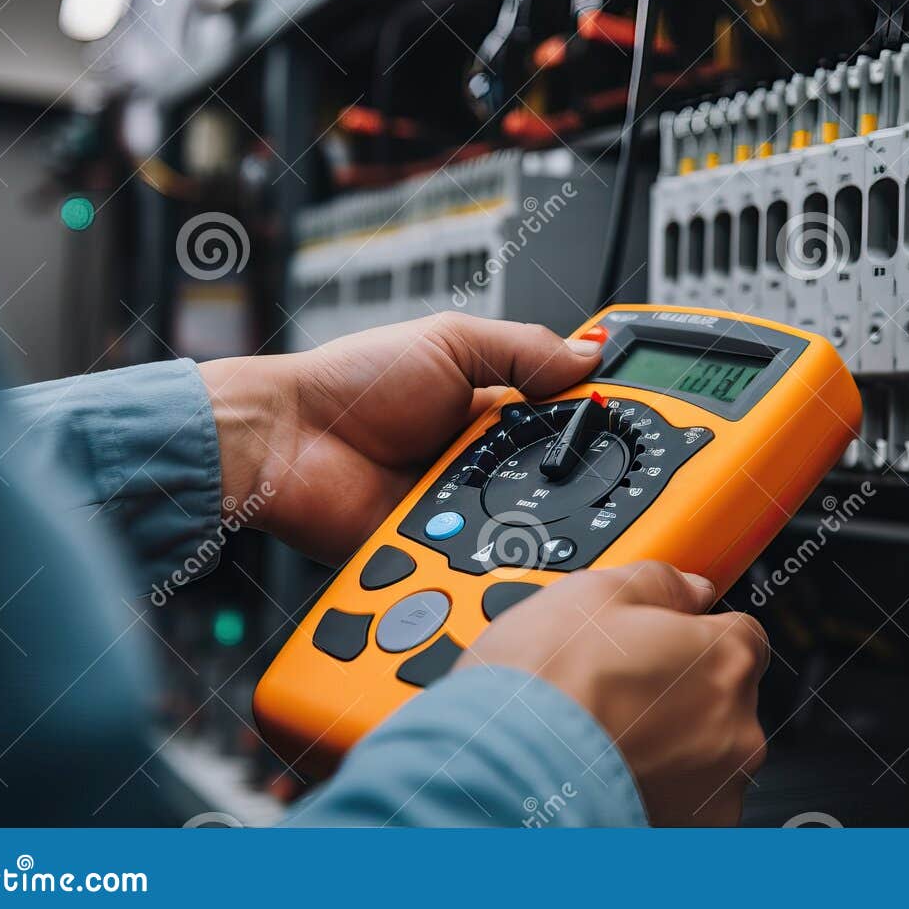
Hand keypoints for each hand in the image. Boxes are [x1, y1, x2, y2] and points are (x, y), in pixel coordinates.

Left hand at [198, 312, 601, 561]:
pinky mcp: (435, 556)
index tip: (628, 428)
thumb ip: (524, 349)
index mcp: (492, 411)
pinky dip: (483, 559)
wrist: (280, 443)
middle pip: (555, 483)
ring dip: (524, 522)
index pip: (566, 423)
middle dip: (565, 482)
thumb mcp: (447, 343)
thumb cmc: (346, 385)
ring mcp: (459, 513)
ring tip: (508, 503)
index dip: (594, 427)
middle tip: (568, 474)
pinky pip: (476, 566)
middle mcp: (480, 466)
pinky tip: (482, 542)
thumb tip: (592, 352)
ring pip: (523, 530)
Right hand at [457, 561, 770, 825]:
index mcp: (727, 659)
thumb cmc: (545, 690)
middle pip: (723, 696)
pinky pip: (682, 799)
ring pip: (705, 752)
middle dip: (681, 691)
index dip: (695, 633)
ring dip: (670, 743)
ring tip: (605, 732)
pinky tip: (607, 769)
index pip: (741, 633)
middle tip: (619, 688)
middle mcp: (738, 728)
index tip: (664, 642)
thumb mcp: (595, 594)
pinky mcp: (686, 831)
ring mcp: (716, 788)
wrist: (506, 777)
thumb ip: (660, 583)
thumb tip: (686, 586)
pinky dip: (654, 787)